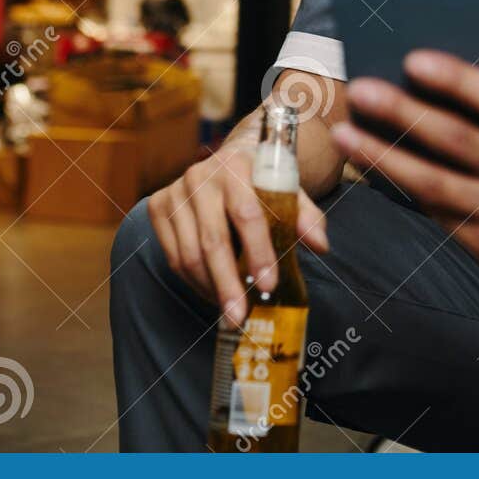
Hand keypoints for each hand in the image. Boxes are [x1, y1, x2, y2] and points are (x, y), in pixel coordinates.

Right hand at [146, 145, 329, 324]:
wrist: (228, 161)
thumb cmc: (262, 183)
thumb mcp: (289, 191)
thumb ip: (306, 216)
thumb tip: (321, 245)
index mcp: (237, 165)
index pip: (246, 213)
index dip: (258, 251)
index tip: (269, 284)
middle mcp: (200, 176)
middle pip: (212, 241)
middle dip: (228, 284)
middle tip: (240, 316)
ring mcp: (174, 192)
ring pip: (188, 254)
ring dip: (210, 288)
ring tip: (230, 309)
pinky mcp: (158, 207)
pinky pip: (173, 256)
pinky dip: (193, 281)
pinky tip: (213, 292)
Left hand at [333, 14, 478, 262]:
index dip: (457, 81)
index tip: (411, 60)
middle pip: (459, 141)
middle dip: (405, 115)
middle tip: (361, 89)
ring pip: (436, 183)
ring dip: (385, 157)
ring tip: (344, 132)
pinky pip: (434, 210)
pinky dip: (397, 185)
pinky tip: (365, 162)